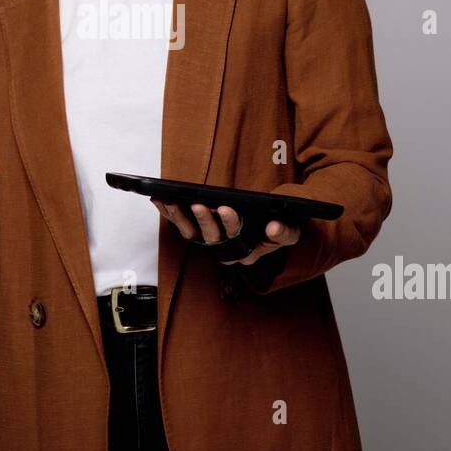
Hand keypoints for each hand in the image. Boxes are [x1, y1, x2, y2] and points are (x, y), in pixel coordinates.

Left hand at [149, 198, 300, 265]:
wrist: (274, 224)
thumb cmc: (281, 226)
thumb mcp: (291, 230)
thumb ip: (284, 232)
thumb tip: (274, 227)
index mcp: (248, 251)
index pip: (237, 240)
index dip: (230, 224)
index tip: (227, 208)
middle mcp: (227, 250)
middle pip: (212, 237)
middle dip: (204, 220)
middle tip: (197, 203)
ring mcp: (212, 242)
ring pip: (192, 234)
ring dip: (180, 217)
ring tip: (170, 200)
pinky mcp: (200, 233)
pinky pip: (182, 225)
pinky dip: (170, 213)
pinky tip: (159, 198)